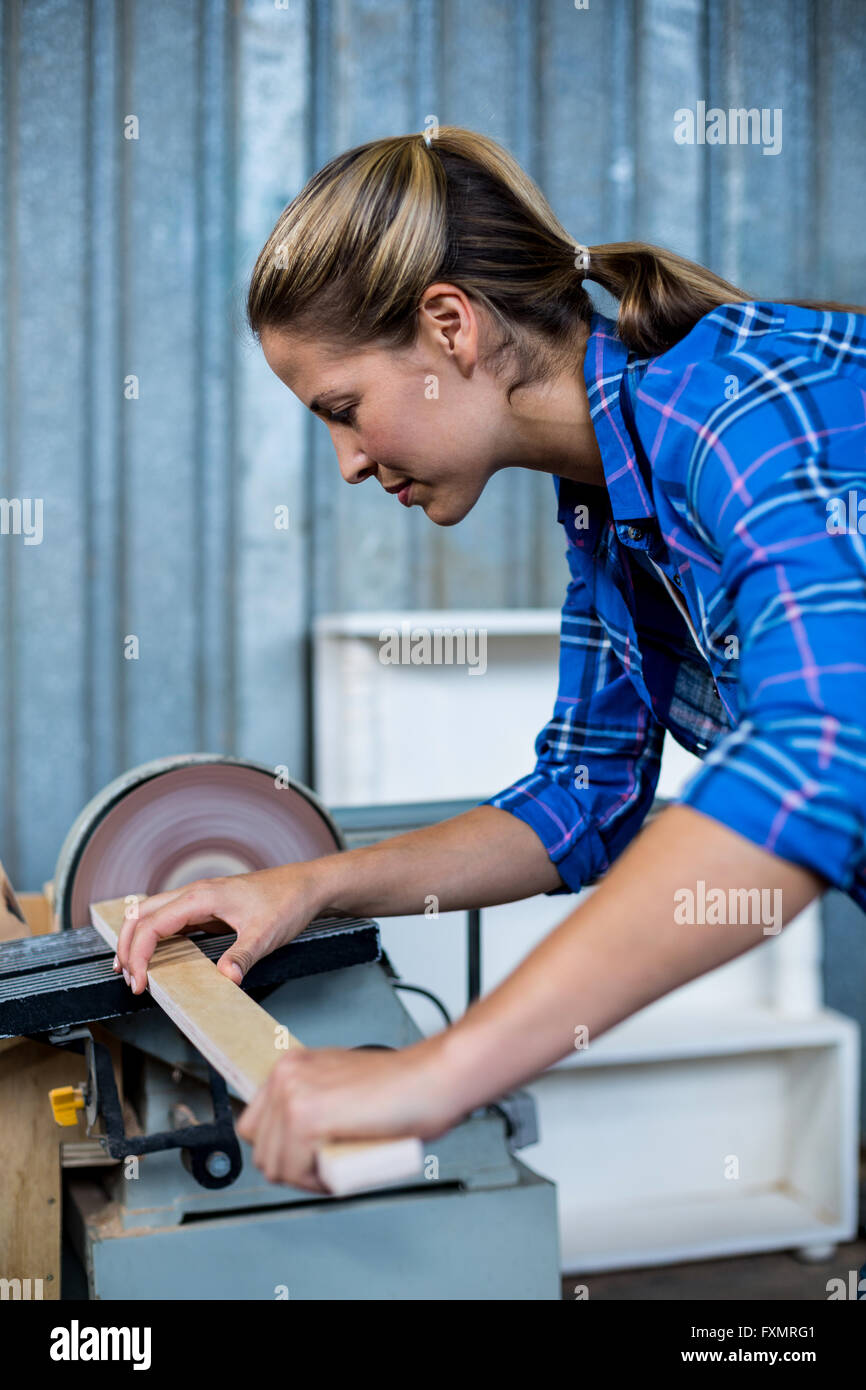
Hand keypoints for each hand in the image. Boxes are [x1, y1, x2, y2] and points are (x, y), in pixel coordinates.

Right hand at [112, 864, 321, 993]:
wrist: (305, 886)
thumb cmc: (286, 902)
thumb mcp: (266, 934)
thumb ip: (243, 956)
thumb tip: (226, 979)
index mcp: (201, 897)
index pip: (152, 925)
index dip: (138, 954)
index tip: (140, 984)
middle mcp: (194, 894)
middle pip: (141, 915)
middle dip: (126, 946)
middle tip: (128, 980)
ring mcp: (199, 899)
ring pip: (151, 914)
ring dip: (135, 939)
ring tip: (131, 971)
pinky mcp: (206, 907)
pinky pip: (169, 919)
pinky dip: (153, 936)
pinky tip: (154, 955)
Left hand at [236, 1037, 457, 1191]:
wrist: (431, 1079)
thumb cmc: (401, 1088)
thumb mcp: (341, 1085)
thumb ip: (315, 1101)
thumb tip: (295, 1140)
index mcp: (291, 1065)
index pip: (256, 1124)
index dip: (283, 1150)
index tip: (309, 1157)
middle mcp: (285, 1074)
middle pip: (261, 1147)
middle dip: (293, 1167)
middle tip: (327, 1166)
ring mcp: (292, 1094)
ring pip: (274, 1164)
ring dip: (304, 1177)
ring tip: (337, 1166)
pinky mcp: (306, 1116)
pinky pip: (292, 1169)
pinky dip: (315, 1182)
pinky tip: (339, 1169)